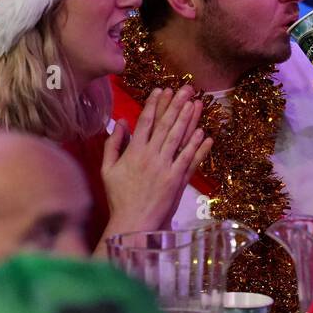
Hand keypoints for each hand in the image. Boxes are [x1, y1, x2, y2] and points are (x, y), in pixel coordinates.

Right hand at [101, 86, 212, 234]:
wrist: (133, 223)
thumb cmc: (118, 197)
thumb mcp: (107, 169)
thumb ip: (113, 144)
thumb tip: (121, 122)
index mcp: (134, 152)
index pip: (146, 122)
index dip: (155, 104)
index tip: (162, 89)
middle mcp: (151, 156)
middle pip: (166, 125)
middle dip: (177, 105)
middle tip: (186, 89)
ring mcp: (166, 167)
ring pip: (179, 138)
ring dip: (189, 120)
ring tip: (197, 103)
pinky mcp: (177, 180)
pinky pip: (190, 160)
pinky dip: (198, 147)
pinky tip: (204, 134)